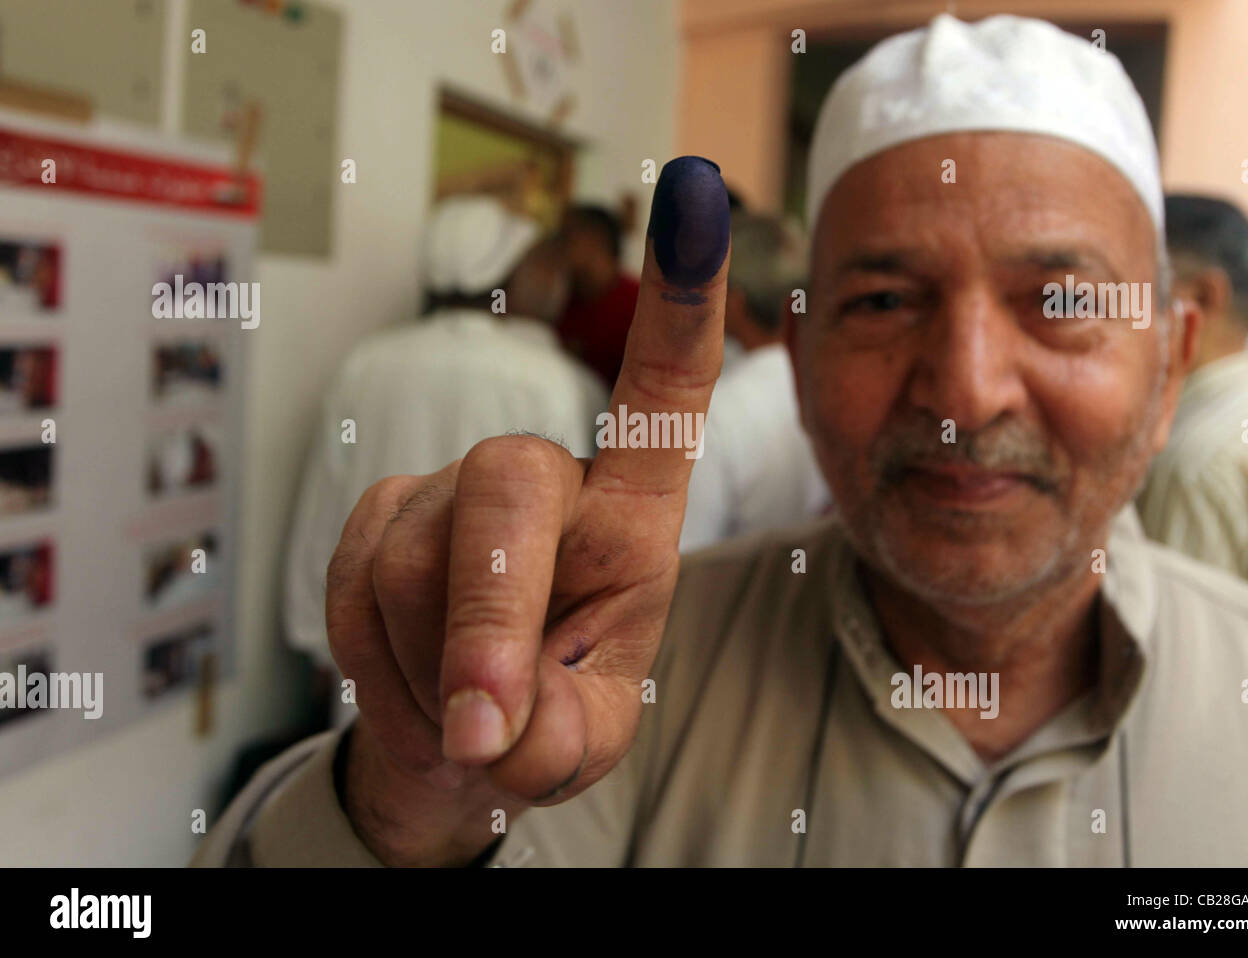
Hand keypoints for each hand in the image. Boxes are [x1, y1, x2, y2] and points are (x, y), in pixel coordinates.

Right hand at [327, 157, 730, 864]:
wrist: (460, 736)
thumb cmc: (548, 718)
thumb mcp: (581, 741)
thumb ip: (554, 735)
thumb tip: (484, 719)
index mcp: (629, 519)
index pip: (661, 399)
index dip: (680, 304)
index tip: (696, 194)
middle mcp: (543, 481)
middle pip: (507, 486)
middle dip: (488, 616)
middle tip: (484, 730)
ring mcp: (449, 492)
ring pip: (412, 562)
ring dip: (431, 672)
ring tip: (461, 713)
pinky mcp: (374, 516)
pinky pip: (351, 591)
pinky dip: (378, 671)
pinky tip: (413, 686)